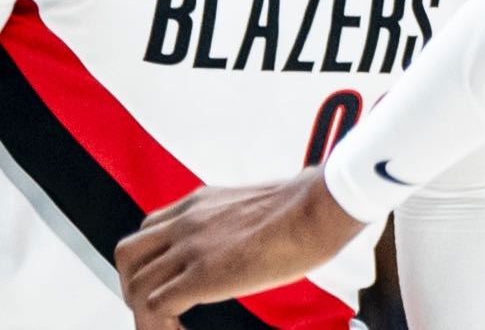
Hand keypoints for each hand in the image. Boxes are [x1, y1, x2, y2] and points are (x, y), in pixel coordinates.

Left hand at [119, 172, 361, 319]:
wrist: (321, 206)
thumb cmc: (310, 204)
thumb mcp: (262, 203)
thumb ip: (244, 218)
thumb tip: (259, 233)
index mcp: (204, 202)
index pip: (152, 228)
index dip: (151, 259)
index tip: (166, 280)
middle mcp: (189, 220)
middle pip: (129, 254)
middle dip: (133, 285)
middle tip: (153, 306)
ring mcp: (192, 247)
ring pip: (137, 285)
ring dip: (145, 312)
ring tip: (168, 325)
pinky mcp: (201, 275)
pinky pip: (155, 308)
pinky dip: (159, 326)